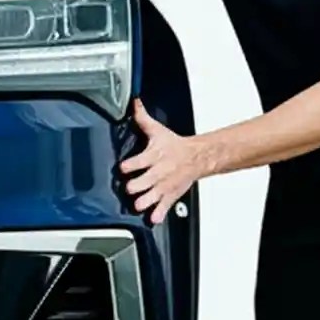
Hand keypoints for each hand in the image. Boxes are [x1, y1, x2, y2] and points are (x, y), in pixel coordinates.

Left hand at [121, 99, 209, 223]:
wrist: (197, 157)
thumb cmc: (175, 145)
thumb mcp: (158, 130)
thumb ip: (142, 118)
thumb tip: (134, 103)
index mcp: (153, 156)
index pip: (137, 163)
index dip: (127, 166)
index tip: (122, 168)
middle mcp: (158, 173)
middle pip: (141, 183)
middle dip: (133, 187)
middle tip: (130, 187)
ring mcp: (163, 186)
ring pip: (150, 198)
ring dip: (143, 202)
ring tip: (138, 203)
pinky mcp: (170, 196)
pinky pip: (163, 208)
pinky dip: (158, 214)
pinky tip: (152, 217)